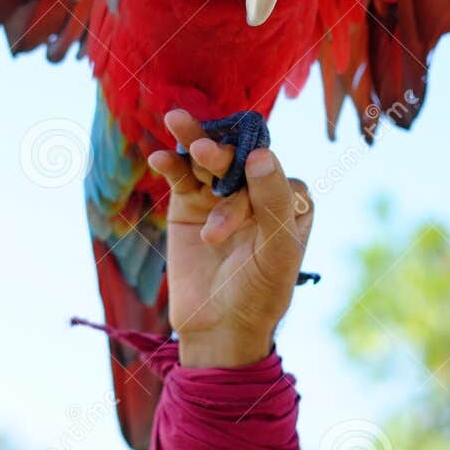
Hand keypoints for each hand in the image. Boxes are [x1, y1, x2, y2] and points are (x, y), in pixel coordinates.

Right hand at [147, 109, 313, 367]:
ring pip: (207, 160)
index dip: (253, 171)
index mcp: (289, 199)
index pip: (270, 169)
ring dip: (193, 140)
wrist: (218, 328)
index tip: (237, 181)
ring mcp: (221, 195)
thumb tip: (260, 153)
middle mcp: (256, 191)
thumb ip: (272, 201)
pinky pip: (180, 177)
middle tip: (203, 152)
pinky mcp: (189, 204)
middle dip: (220, 153)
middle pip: (236, 157)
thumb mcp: (276, 249)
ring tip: (176, 120)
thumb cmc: (258, 292)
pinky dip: (170, 164)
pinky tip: (159, 158)